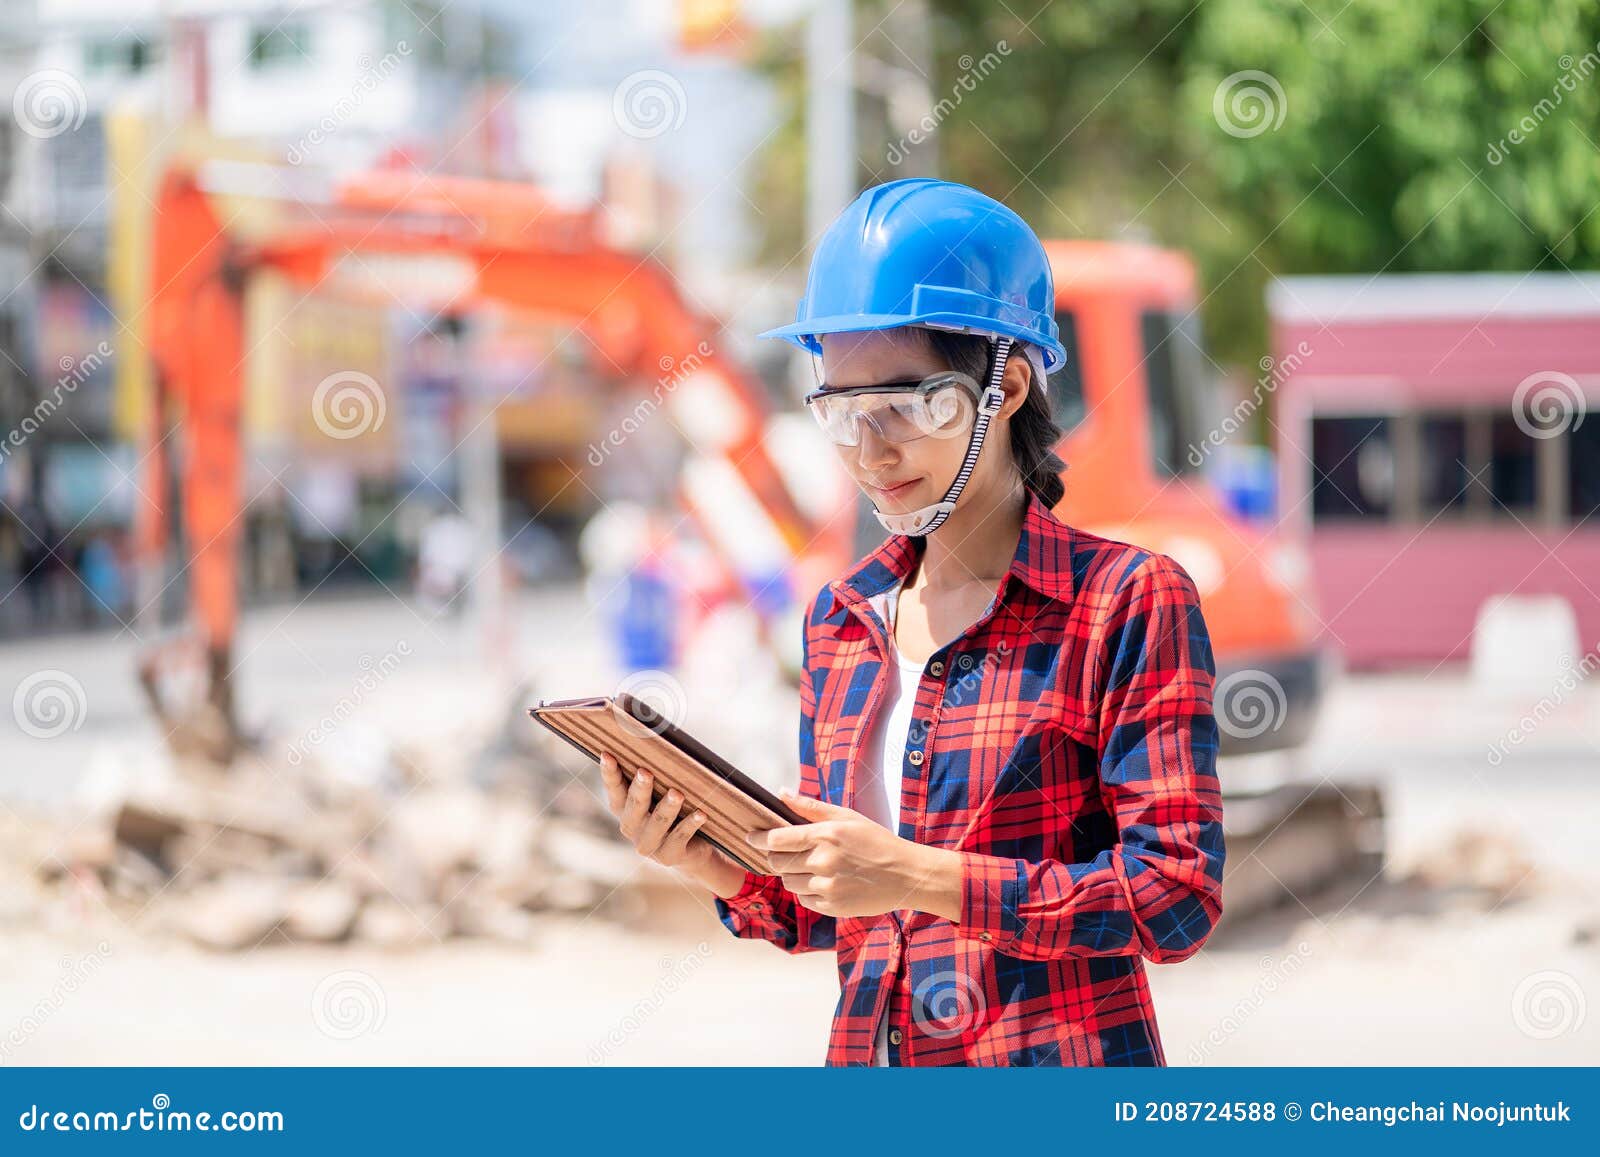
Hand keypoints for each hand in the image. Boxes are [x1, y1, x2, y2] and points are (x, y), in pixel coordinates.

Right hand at [597, 753, 745, 892]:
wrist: (692, 850)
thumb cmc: (674, 810)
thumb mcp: (661, 794)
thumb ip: (655, 777)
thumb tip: (660, 743)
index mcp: (624, 808)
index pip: (614, 789)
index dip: (609, 773)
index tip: (607, 754)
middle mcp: (631, 827)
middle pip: (635, 806)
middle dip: (640, 788)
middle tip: (645, 772)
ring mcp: (648, 844)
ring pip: (658, 822)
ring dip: (667, 807)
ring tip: (677, 793)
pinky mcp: (668, 856)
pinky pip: (680, 837)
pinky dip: (690, 824)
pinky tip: (701, 814)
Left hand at [748, 791, 956, 918]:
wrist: (905, 875)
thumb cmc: (876, 841)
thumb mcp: (846, 817)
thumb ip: (810, 806)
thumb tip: (780, 792)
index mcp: (825, 835)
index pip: (777, 839)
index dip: (759, 838)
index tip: (750, 836)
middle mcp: (823, 862)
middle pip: (777, 863)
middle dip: (775, 857)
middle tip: (784, 852)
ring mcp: (827, 887)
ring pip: (788, 882)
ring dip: (791, 874)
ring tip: (811, 867)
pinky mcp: (832, 906)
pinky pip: (804, 899)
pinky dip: (807, 891)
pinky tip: (823, 882)